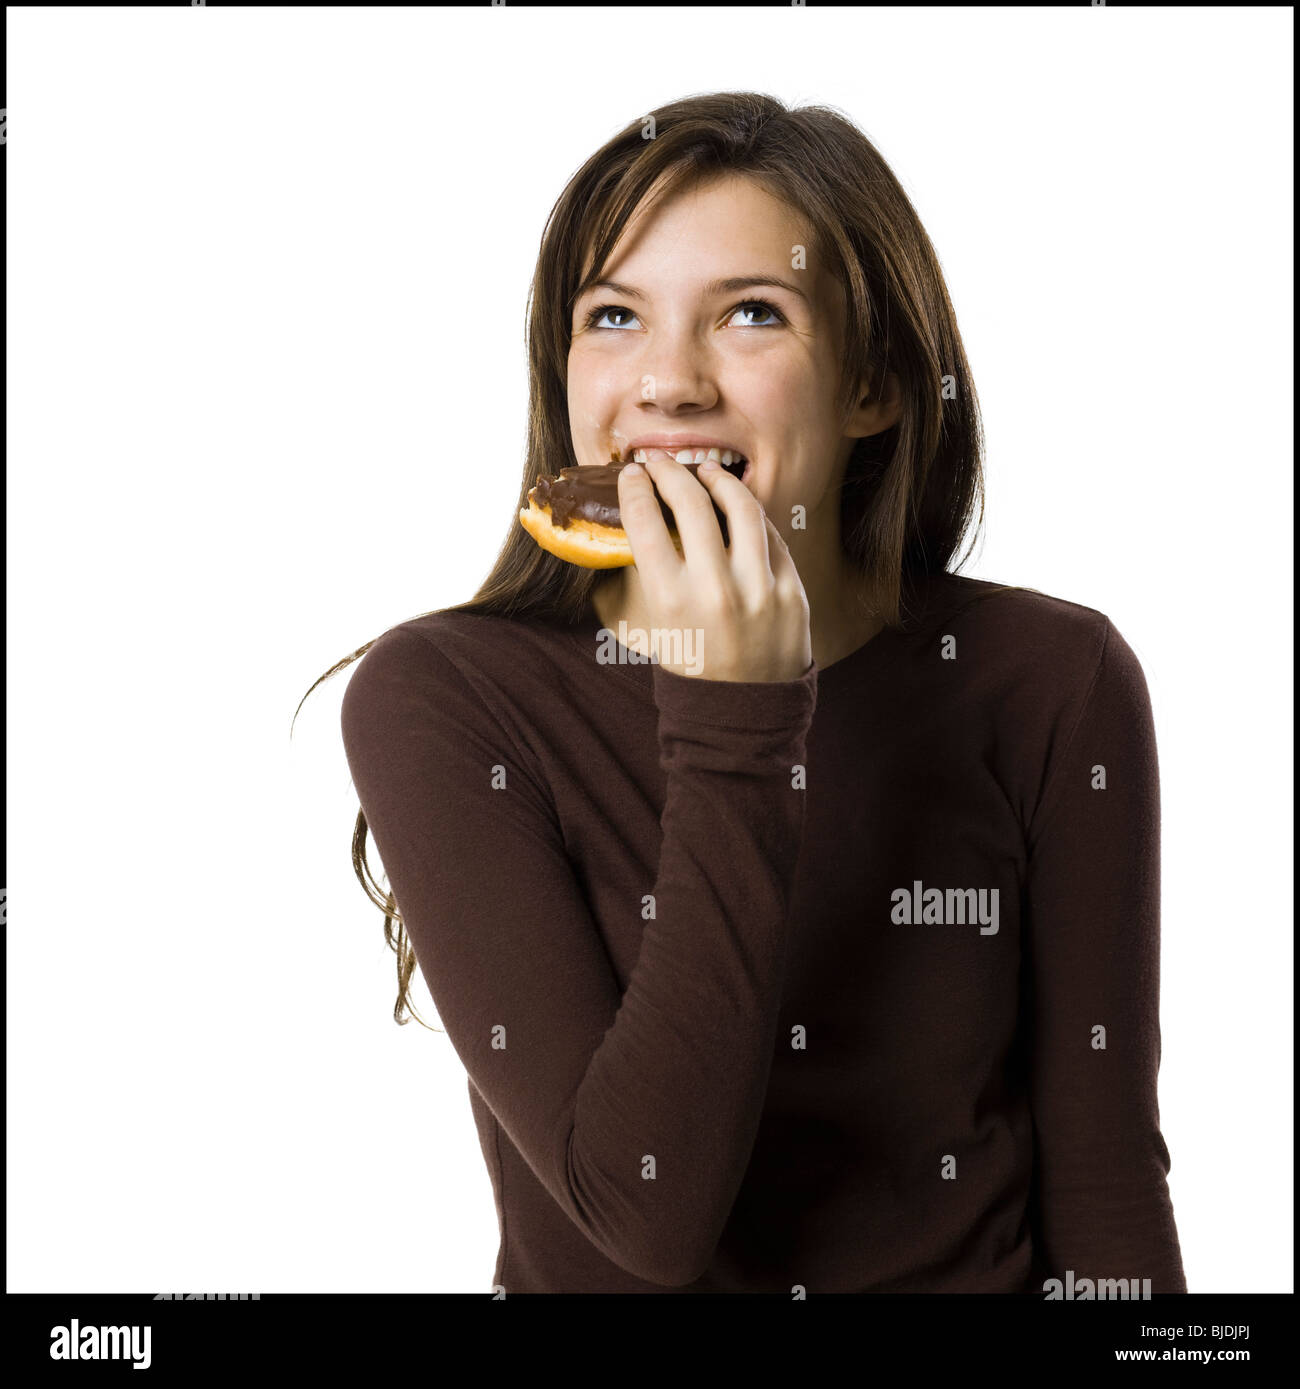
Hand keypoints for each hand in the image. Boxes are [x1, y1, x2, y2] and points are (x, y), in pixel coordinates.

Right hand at [616, 451, 811, 681]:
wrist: (742, 714)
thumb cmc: (691, 665)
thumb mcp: (657, 625)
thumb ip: (650, 572)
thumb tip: (638, 515)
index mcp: (672, 599)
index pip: (645, 520)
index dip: (634, 488)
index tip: (631, 475)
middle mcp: (717, 589)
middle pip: (690, 502)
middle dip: (670, 471)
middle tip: (660, 462)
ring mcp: (761, 589)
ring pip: (742, 507)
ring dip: (718, 479)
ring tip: (705, 471)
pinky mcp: (793, 592)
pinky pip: (772, 536)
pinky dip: (751, 516)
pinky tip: (737, 507)